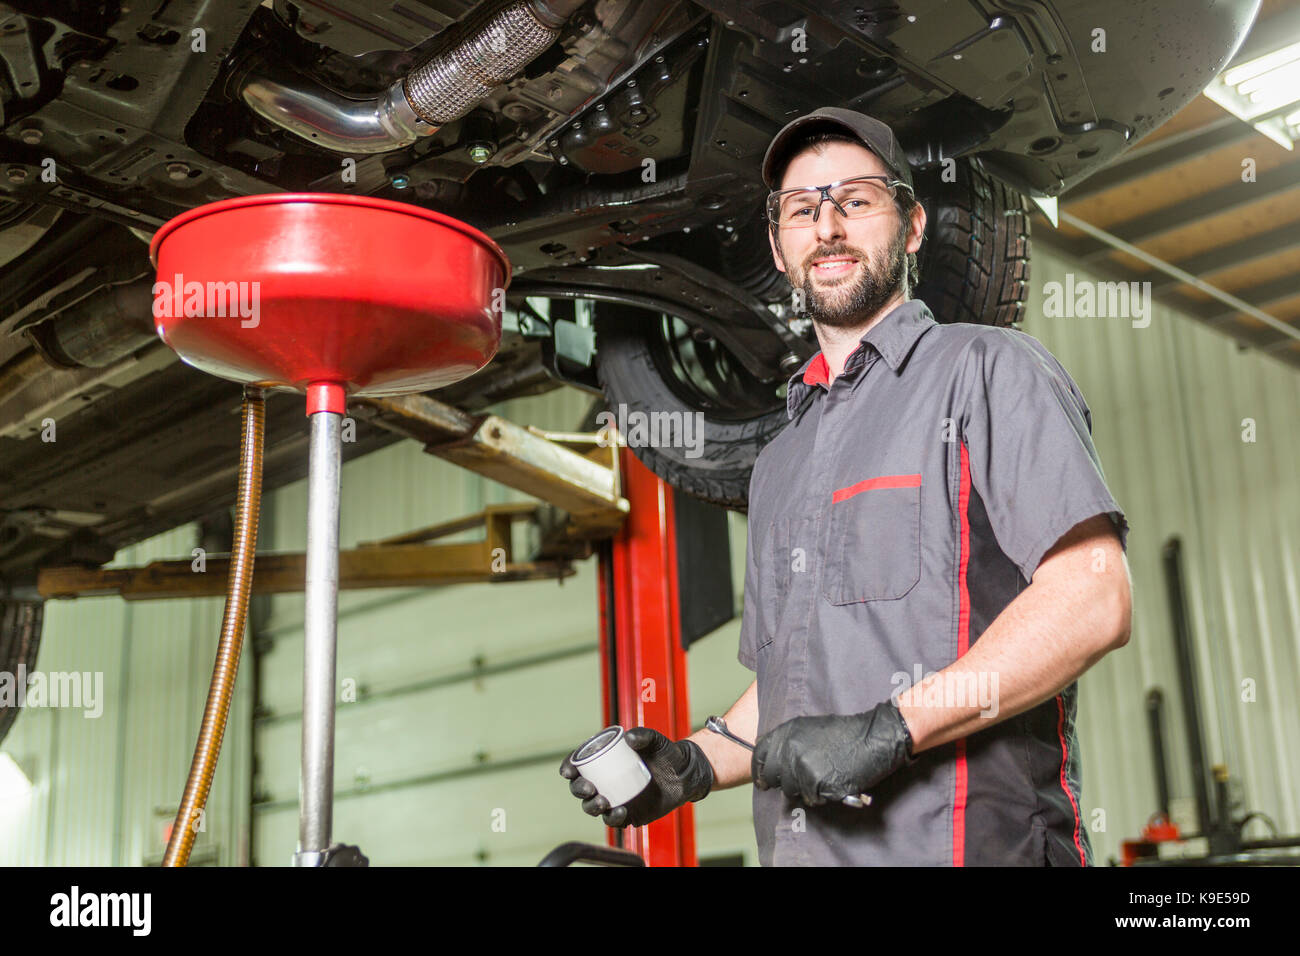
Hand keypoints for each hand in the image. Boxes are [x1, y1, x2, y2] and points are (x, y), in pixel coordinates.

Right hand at [559, 727, 714, 826]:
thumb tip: (629, 740)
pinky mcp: (628, 813)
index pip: (580, 763)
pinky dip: (613, 818)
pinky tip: (621, 812)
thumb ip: (643, 735)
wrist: (685, 773)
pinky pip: (613, 820)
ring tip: (604, 802)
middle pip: (580, 788)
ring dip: (592, 806)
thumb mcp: (655, 740)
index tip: (569, 770)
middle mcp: (605, 780)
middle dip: (578, 789)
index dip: (569, 766)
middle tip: (589, 787)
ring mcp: (615, 798)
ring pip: (592, 807)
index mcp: (605, 760)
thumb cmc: (666, 753)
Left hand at [752, 700, 914, 805]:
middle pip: (772, 776)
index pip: (758, 754)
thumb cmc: (846, 735)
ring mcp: (801, 765)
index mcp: (787, 731)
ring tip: (822, 778)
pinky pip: (810, 798)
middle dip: (781, 783)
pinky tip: (832, 784)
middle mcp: (790, 747)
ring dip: (804, 790)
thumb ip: (789, 742)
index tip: (763, 779)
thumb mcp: (810, 728)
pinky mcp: (815, 782)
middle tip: (797, 785)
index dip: (759, 769)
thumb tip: (770, 759)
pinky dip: (820, 796)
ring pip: (790, 790)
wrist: (874, 738)